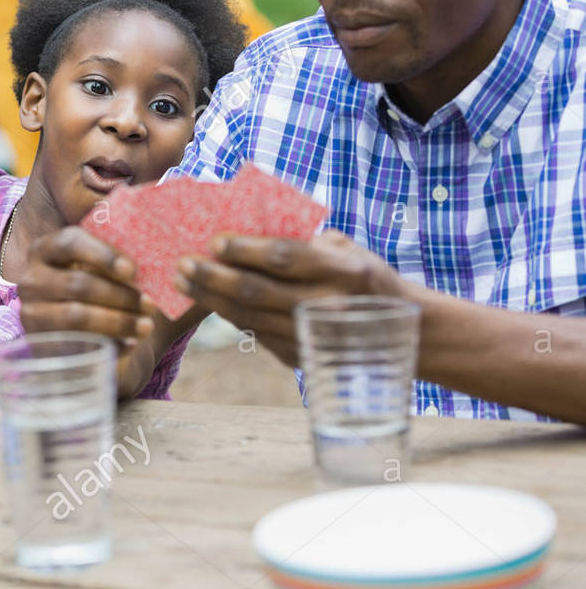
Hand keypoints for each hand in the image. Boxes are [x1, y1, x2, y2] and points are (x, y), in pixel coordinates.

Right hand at [17, 226, 157, 395]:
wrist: (75, 333)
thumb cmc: (96, 290)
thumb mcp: (100, 268)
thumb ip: (118, 254)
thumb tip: (156, 239)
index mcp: (46, 249)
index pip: (70, 242)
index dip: (102, 255)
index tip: (133, 271)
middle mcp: (31, 278)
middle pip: (78, 284)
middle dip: (120, 295)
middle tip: (151, 304)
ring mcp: (31, 311)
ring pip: (77, 316)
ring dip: (117, 321)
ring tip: (146, 325)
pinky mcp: (38, 341)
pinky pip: (75, 344)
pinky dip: (108, 344)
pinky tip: (130, 344)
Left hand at [175, 230, 406, 365]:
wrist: (406, 331)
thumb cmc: (367, 277)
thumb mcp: (347, 250)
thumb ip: (304, 242)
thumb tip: (247, 232)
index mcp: (343, 270)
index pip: (284, 258)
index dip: (245, 250)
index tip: (213, 240)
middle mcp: (327, 305)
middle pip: (257, 291)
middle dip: (213, 277)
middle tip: (182, 264)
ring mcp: (314, 336)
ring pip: (250, 318)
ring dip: (210, 299)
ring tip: (182, 282)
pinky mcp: (303, 356)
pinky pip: (256, 334)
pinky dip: (229, 316)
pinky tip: (208, 301)